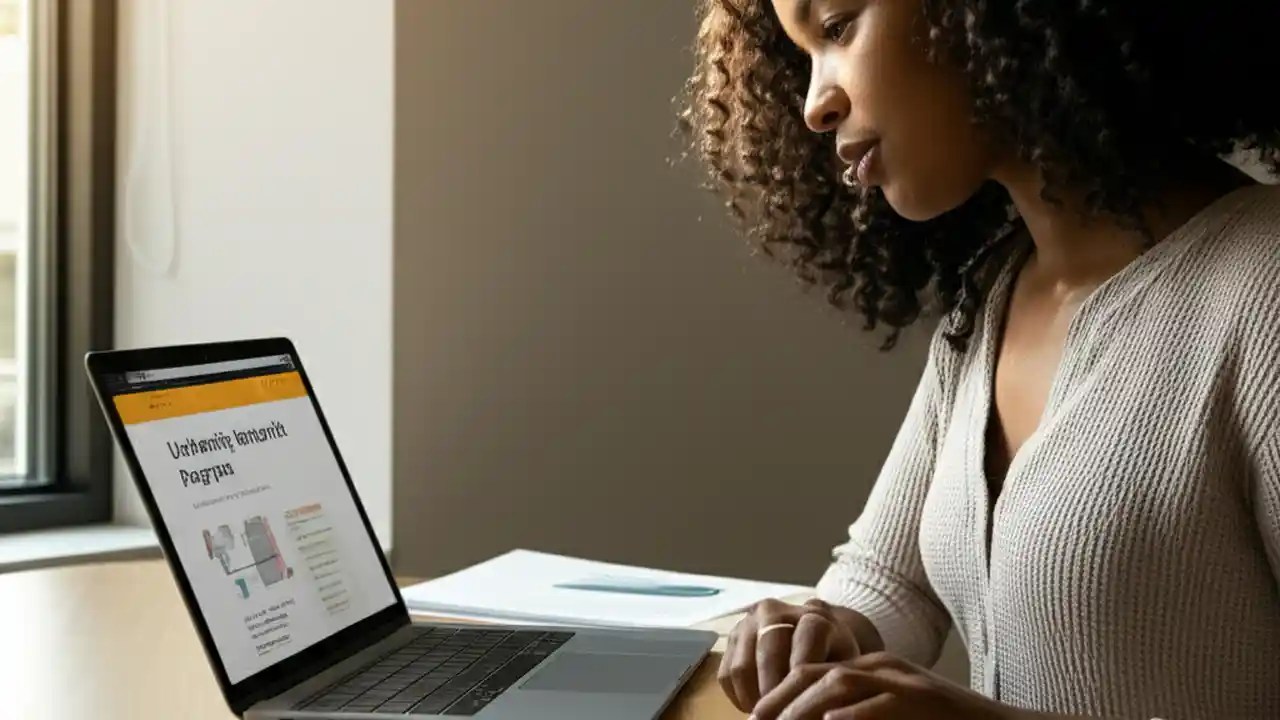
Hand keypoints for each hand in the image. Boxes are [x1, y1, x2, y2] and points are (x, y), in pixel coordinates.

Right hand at [718, 598, 870, 712]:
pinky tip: (757, 704)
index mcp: (812, 617)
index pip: (800, 658)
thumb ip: (831, 680)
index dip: (798, 691)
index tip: (800, 711)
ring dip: (753, 699)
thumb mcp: (845, 663)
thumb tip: (815, 706)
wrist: (817, 630)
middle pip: (766, 659)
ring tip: (770, 713)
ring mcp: (748, 622)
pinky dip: (738, 696)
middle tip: (779, 718)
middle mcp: (775, 611)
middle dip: (773, 696)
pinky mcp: (731, 636)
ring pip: (741, 668)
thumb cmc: (834, 652)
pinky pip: (726, 674)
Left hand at [749, 651, 1034, 719]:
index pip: (814, 672)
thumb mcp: (896, 713)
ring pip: (840, 685)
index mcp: (875, 669)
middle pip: (818, 674)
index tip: (754, 717)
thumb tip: (824, 719)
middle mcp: (885, 668)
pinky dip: (852, 716)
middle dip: (781, 700)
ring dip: (804, 709)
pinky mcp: (926, 702)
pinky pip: (882, 705)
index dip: (779, 694)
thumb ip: (861, 713)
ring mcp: (906, 683)